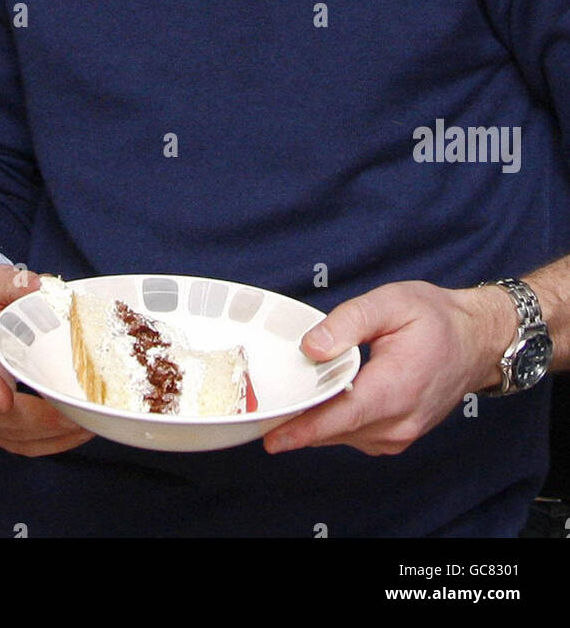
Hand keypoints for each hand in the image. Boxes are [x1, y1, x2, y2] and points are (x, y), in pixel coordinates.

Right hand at [0, 264, 93, 455]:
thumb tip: (37, 285)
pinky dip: (47, 443)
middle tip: (79, 415)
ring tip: (88, 426)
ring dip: (51, 437)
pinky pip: (16, 444)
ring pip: (11, 437)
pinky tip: (74, 435)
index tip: (5, 399)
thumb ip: (10, 283)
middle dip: (41, 419)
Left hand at [263, 279, 514, 455]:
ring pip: (344, 435)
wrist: (477, 340)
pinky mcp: (397, 436)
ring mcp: (401, 434)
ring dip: (316, 421)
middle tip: (263, 409)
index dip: (304, 428)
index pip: (342, 416)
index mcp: (397, 388)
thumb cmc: (436, 318)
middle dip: (299, 421)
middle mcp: (400, 421)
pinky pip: (356, 435)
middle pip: (336, 429)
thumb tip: (311, 347)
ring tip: (289, 398)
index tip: (272, 437)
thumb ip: (347, 322)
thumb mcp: (391, 302)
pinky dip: (335, 423)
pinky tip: (322, 400)